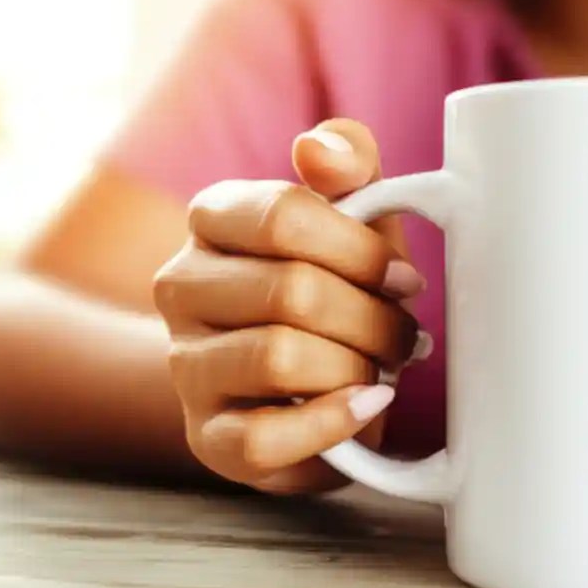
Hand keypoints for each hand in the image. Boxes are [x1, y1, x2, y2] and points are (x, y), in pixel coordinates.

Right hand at [154, 119, 428, 493]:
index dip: (362, 252)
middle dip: (372, 318)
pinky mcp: (208, 438)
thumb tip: (319, 150)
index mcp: (215, 217)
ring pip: (279, 358)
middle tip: (405, 336)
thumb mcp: (354, 217)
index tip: (406, 281)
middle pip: (291, 290)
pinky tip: (366, 405)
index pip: (284, 214)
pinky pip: (264, 437)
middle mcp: (182, 287)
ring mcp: (186, 365)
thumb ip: (348, 164)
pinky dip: (332, 422)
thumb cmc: (339, 286)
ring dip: (357, 366)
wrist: (302, 381)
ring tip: (381, 370)